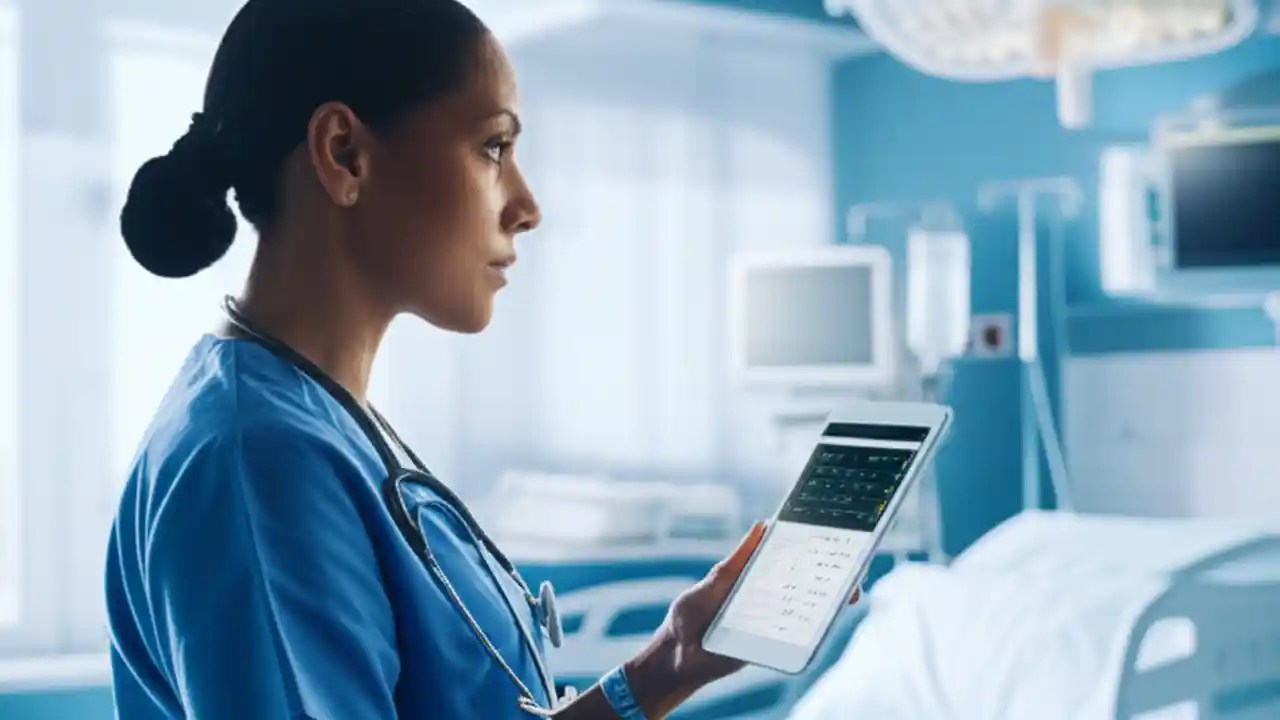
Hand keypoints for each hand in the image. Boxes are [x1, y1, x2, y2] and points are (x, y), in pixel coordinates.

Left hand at [623, 522, 860, 716]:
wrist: (677, 655)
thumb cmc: (691, 613)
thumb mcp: (715, 580)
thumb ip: (738, 559)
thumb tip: (762, 525)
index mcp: (756, 578)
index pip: (790, 563)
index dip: (814, 553)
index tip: (837, 541)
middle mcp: (768, 599)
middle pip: (807, 588)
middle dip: (833, 580)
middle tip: (853, 572)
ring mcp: (771, 623)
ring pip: (806, 613)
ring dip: (828, 606)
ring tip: (848, 595)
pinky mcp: (769, 646)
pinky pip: (793, 639)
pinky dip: (810, 631)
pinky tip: (824, 622)